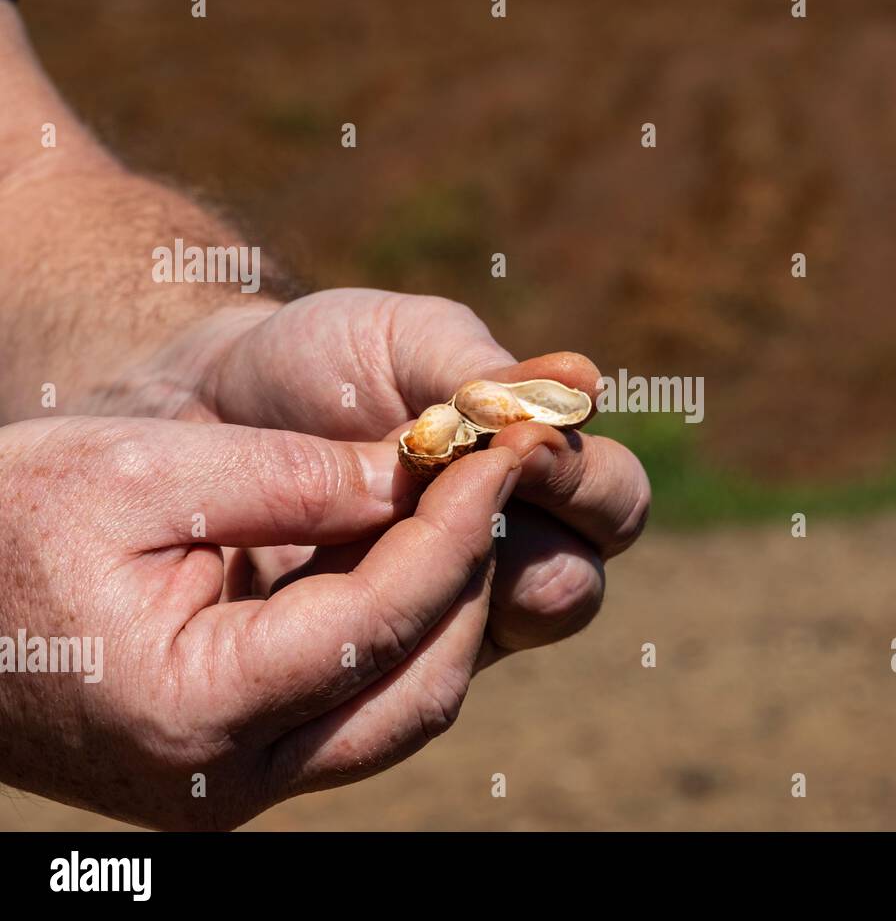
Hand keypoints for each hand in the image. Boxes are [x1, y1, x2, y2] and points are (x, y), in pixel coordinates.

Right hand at [0, 415, 519, 828]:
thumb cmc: (7, 524)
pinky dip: (400, 632)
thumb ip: (290, 476)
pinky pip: (360, 708)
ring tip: (461, 507)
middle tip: (496, 477)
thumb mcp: (138, 471)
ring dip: (447, 608)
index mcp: (194, 706)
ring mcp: (234, 786)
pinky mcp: (238, 768)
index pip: (384, 618)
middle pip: (421, 687)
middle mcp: (227, 778)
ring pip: (403, 709)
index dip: (458, 527)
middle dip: (472, 574)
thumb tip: (416, 474)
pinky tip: (408, 551)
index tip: (507, 448)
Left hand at [115, 288, 650, 664]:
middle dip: (532, 545)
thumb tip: (585, 385)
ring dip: (457, 588)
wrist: (201, 409)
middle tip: (451, 500)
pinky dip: (386, 622)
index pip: (615, 503)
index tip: (517, 445)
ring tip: (383, 538)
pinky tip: (328, 580)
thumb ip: (485, 371)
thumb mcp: (402, 341)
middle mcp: (513, 553)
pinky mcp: (379, 656)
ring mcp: (448, 613)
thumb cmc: (320, 362)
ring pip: (490, 643)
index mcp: (540, 477)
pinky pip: (413, 667)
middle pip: (576, 586)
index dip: (580, 481)